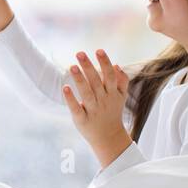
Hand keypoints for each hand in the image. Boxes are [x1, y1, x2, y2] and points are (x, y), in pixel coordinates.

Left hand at [63, 49, 131, 167]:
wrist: (109, 137)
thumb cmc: (113, 112)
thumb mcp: (121, 97)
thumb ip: (122, 81)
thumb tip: (117, 65)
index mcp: (113, 93)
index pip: (110, 75)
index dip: (105, 63)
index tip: (99, 50)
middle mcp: (103, 100)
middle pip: (96, 82)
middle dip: (89, 67)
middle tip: (79, 53)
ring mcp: (93, 110)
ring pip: (86, 94)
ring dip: (79, 80)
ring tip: (72, 66)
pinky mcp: (82, 120)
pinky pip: (76, 109)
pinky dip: (71, 99)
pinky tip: (65, 88)